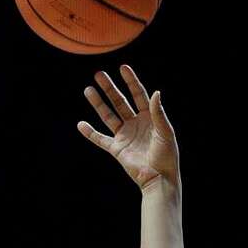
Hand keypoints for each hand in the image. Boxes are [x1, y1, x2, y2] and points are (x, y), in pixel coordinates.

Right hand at [77, 65, 178, 190]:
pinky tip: (81, 124)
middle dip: (110, 88)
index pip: (138, 95)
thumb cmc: (167, 156)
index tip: (123, 68)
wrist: (159, 179)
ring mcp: (125, 136)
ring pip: (109, 116)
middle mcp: (135, 124)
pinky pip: (101, 139)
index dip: (131, 81)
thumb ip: (158, 113)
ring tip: (88, 90)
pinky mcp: (117, 150)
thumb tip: (156, 92)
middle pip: (120, 102)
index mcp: (149, 118)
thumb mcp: (165, 132)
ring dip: (98, 104)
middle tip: (99, 74)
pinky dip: (90, 133)